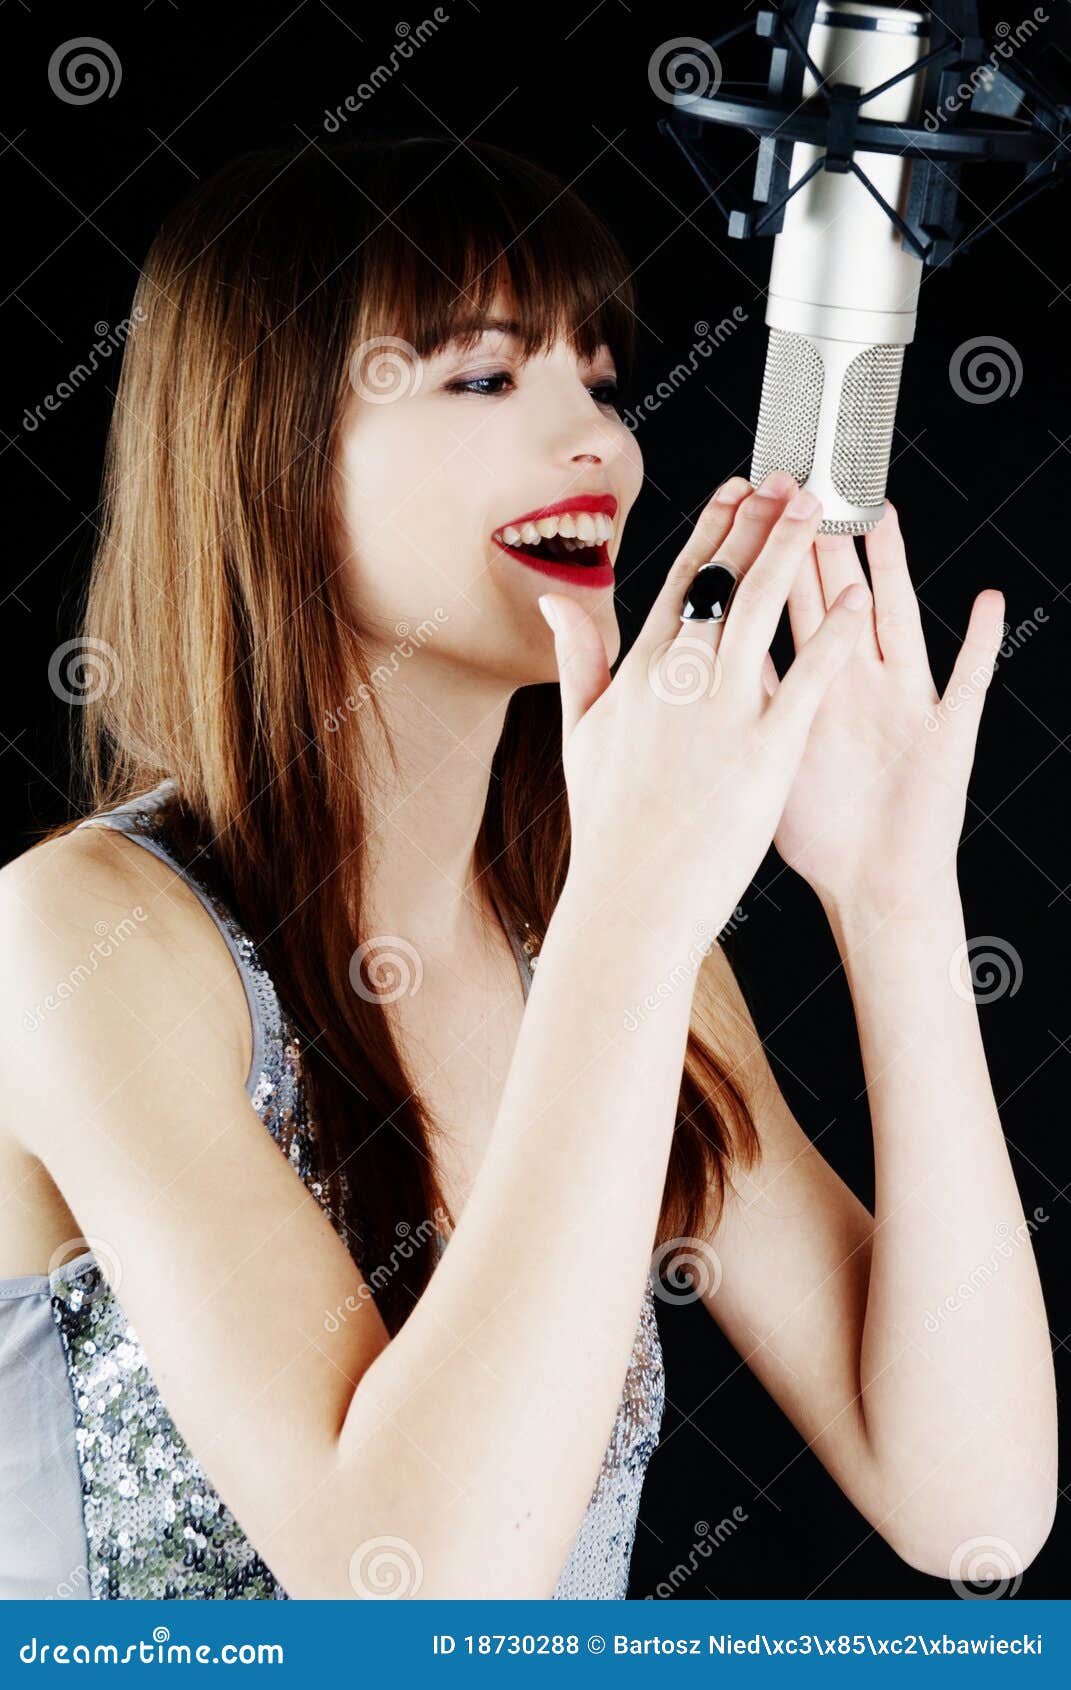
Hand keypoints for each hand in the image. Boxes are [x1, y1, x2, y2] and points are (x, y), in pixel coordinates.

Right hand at [536, 474, 872, 946]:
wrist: (631, 901)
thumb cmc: (607, 829)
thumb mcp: (581, 736)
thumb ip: (577, 661)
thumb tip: (555, 602)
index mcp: (637, 674)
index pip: (682, 582)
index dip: (715, 528)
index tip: (738, 489)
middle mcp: (678, 680)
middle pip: (726, 581)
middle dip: (760, 521)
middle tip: (791, 480)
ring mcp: (721, 712)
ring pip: (763, 611)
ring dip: (794, 552)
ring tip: (820, 511)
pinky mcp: (764, 751)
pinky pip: (805, 678)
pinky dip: (832, 635)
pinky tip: (856, 598)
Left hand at [763, 496, 1005, 918]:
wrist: (876, 885)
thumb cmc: (822, 831)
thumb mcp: (766, 760)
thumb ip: (739, 703)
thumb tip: (689, 662)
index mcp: (811, 687)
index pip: (784, 605)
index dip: (765, 554)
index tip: (747, 497)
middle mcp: (858, 682)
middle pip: (836, 597)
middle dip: (820, 539)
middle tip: (806, 474)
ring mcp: (903, 702)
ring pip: (896, 621)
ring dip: (891, 570)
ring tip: (883, 514)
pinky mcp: (944, 735)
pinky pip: (966, 684)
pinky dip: (979, 645)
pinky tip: (987, 603)